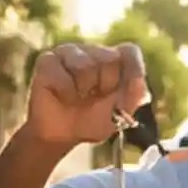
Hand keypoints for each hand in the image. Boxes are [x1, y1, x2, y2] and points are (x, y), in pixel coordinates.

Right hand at [24, 42, 147, 150]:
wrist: (64, 135)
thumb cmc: (94, 120)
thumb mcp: (122, 114)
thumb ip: (135, 95)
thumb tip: (139, 82)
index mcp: (116, 60)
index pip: (129, 52)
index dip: (132, 72)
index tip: (126, 94)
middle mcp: (94, 52)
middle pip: (110, 58)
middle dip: (106, 86)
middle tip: (95, 97)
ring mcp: (69, 53)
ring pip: (85, 65)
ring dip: (83, 89)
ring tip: (78, 97)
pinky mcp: (47, 60)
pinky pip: (60, 74)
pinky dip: (65, 92)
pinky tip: (63, 97)